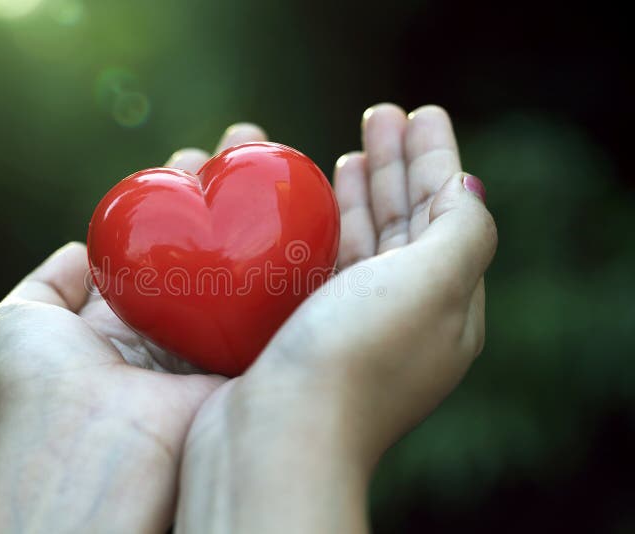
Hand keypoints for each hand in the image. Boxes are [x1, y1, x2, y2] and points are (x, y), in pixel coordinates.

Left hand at [0, 124, 268, 532]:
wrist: (84, 454)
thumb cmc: (39, 387)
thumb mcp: (20, 320)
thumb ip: (52, 280)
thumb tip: (84, 245)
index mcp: (127, 325)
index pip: (164, 250)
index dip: (180, 199)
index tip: (197, 155)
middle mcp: (176, 336)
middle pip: (212, 253)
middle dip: (230, 195)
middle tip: (250, 142)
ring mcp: (215, 352)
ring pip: (251, 274)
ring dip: (267, 218)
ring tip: (278, 158)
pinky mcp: (250, 369)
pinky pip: (278, 311)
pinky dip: (295, 264)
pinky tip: (306, 211)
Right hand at [176, 104, 497, 532]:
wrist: (274, 442)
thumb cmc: (355, 360)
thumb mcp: (432, 287)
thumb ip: (462, 231)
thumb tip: (467, 188)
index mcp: (444, 309)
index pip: (448, 215)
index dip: (436, 159)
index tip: (417, 113)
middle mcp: (399, 319)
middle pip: (404, 224)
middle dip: (395, 167)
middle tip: (379, 115)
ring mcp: (346, 328)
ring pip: (359, 243)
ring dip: (357, 194)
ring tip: (348, 152)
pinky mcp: (297, 334)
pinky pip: (315, 267)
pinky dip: (315, 229)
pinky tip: (304, 207)